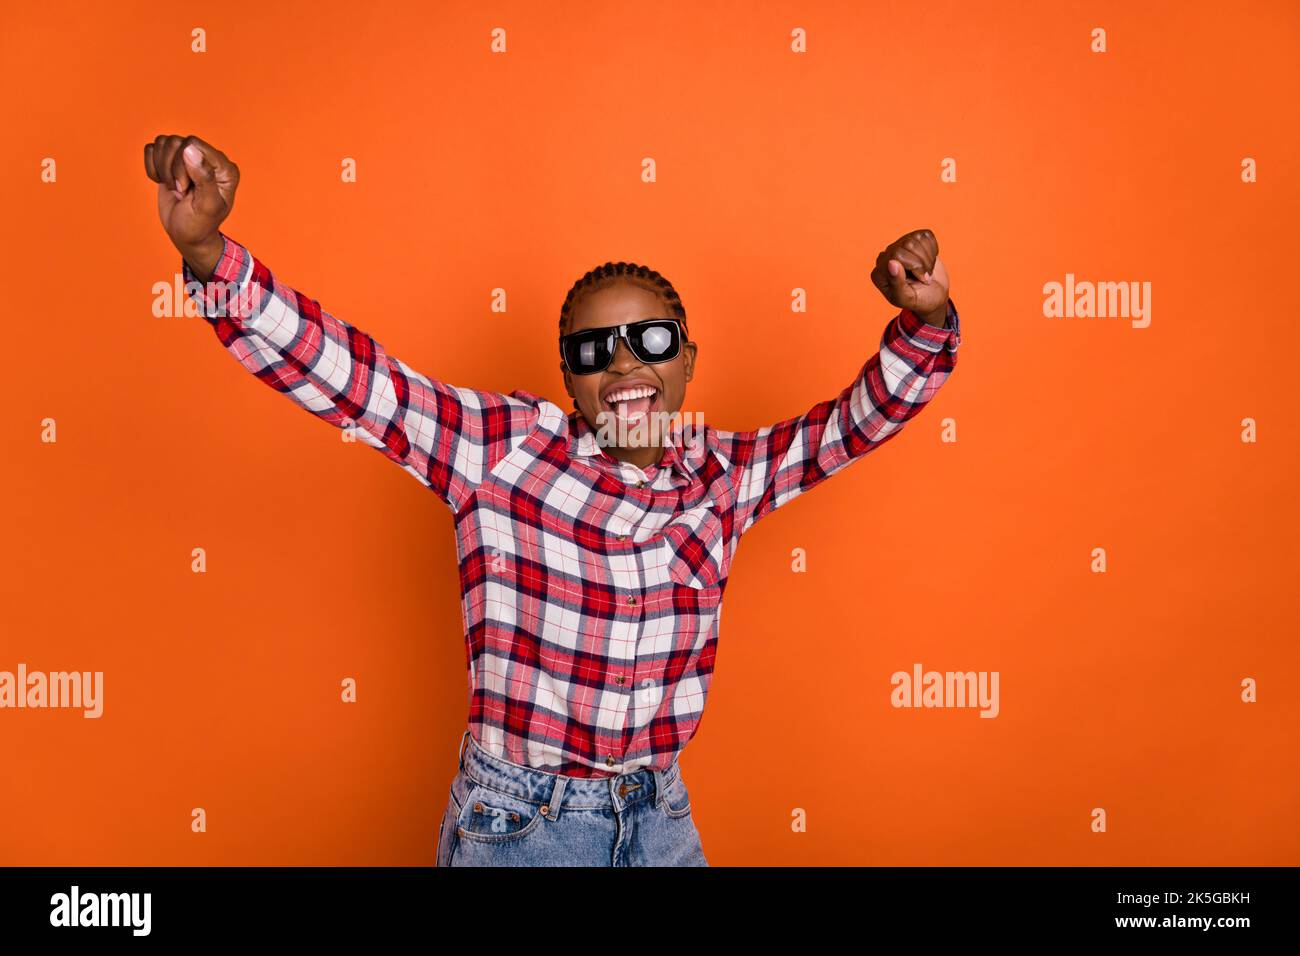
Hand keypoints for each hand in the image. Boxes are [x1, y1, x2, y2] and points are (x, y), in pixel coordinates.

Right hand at [143, 134, 239, 278]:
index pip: (193, 145)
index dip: (182, 166)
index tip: (186, 189)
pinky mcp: (172, 161)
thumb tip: (190, 149)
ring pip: (162, 142)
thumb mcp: (206, 206)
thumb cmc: (200, 224)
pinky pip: (151, 149)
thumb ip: (204, 177)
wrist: (188, 235)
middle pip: (175, 142)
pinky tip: (163, 182)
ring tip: (174, 187)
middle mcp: (209, 158)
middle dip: (171, 169)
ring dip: (162, 169)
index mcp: (224, 167)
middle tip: (181, 191)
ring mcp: (190, 157)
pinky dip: (151, 167)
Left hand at [870, 228, 949, 324]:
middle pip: (908, 244)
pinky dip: (933, 249)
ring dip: (928, 258)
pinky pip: (925, 235)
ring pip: (917, 239)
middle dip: (923, 262)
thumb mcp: (906, 298)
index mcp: (879, 272)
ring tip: (926, 271)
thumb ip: (896, 283)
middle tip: (924, 278)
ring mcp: (898, 247)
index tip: (919, 281)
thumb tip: (891, 262)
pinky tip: (928, 261)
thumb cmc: (919, 300)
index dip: (916, 266)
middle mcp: (886, 257)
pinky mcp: (912, 240)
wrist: (934, 296)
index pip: (898, 255)